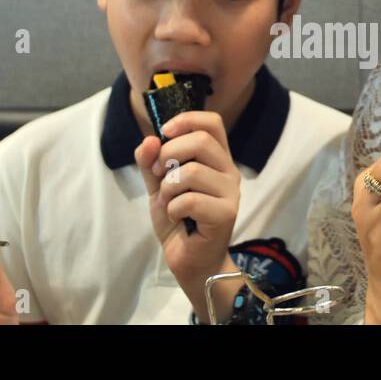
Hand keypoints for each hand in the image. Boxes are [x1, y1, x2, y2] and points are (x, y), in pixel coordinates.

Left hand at [135, 110, 240, 305]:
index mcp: (216, 159)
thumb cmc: (178, 219)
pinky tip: (177, 218)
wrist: (189, 260)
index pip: (213, 123)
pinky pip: (190, 200)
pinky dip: (173, 209)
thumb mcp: (158, 185)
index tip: (165, 131)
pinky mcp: (226, 214)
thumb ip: (151, 162)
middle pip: (201, 141)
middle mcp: (228, 171)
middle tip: (159, 174)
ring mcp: (230, 193)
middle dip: (169, 154)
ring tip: (169, 202)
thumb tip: (150, 139)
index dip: (187, 119)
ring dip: (168, 188)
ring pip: (192, 171)